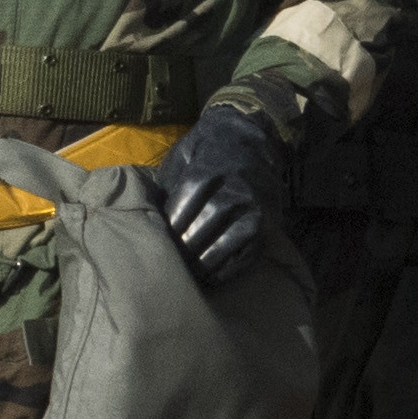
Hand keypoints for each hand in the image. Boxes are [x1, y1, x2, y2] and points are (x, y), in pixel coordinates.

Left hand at [157, 99, 288, 281]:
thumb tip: (150, 216)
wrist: (253, 141)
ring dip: (202, 265)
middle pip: (199, 233)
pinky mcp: (267, 226)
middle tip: (169, 264)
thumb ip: (168, 183)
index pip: (180, 213)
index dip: (167, 232)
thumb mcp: (182, 155)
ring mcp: (253, 212)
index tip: (158, 242)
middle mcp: (232, 194)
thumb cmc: (207, 150)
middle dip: (182, 251)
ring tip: (189, 275)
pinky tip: (211, 277)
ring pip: (222, 248)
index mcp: (207, 174)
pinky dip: (227, 271)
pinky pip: (246, 256)